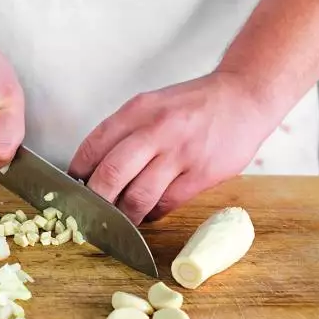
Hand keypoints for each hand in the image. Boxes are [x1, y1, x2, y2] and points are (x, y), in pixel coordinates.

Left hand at [68, 72, 277, 223]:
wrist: (244, 98)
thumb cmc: (193, 106)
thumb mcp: (152, 105)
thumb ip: (124, 133)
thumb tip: (92, 169)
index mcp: (138, 110)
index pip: (93, 146)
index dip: (78, 175)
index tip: (74, 189)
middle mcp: (157, 130)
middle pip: (111, 175)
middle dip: (95, 201)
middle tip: (90, 213)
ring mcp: (181, 153)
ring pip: (138, 196)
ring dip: (123, 215)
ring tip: (119, 220)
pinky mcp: (202, 174)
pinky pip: (167, 203)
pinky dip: (152, 214)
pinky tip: (148, 214)